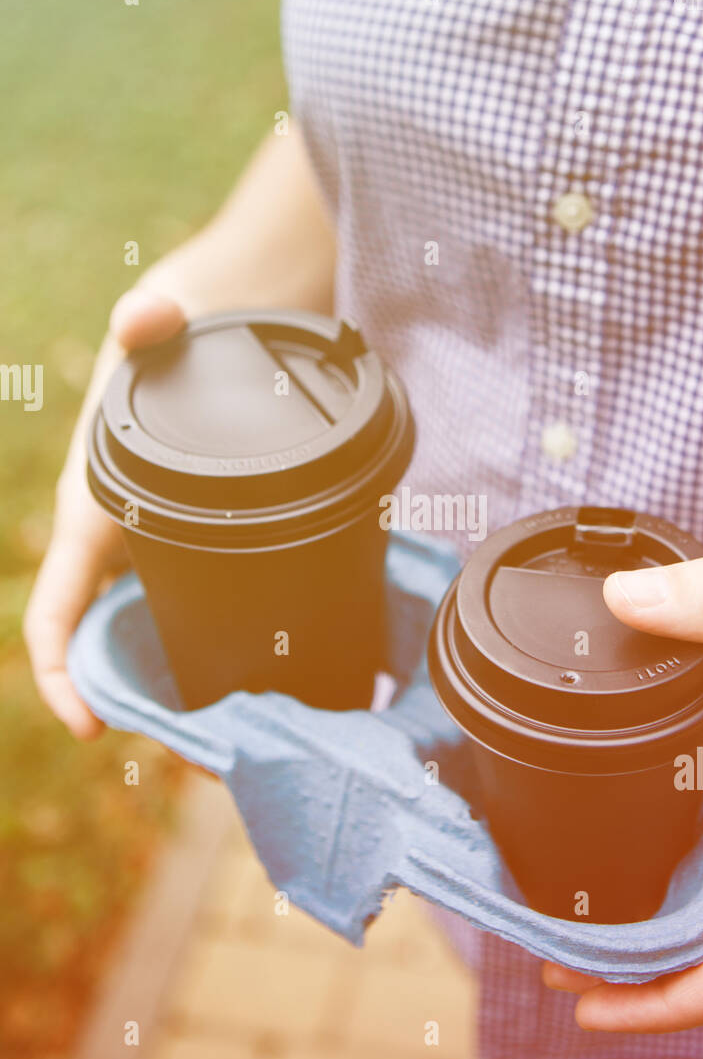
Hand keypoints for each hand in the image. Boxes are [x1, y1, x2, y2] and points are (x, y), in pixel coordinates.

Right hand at [23, 124, 338, 738]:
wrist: (249, 296)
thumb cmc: (196, 306)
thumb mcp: (171, 304)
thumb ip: (154, 318)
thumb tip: (143, 320)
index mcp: (95, 500)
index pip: (59, 602)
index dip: (61, 673)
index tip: (94, 729)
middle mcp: (126, 532)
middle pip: (117, 643)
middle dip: (148, 709)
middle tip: (206, 762)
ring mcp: (172, 536)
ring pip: (169, 634)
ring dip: (198, 692)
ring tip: (253, 738)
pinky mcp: (220, 530)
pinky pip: (218, 600)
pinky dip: (238, 646)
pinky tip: (287, 676)